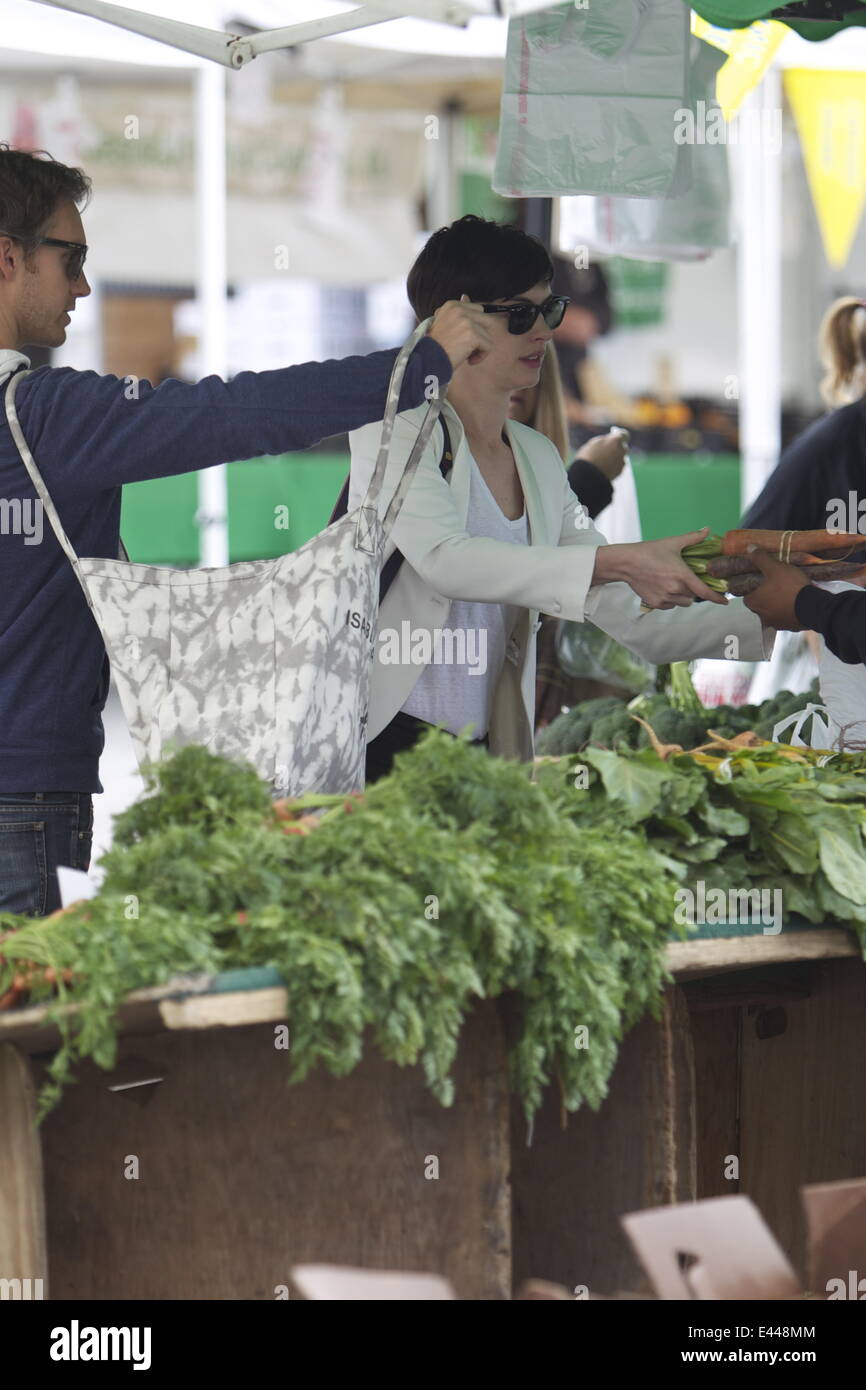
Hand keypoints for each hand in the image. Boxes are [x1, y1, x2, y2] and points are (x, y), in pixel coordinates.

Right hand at [427, 295, 492, 370]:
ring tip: (466, 356)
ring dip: (479, 349)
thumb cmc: (435, 346)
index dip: (476, 326)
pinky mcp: (473, 335)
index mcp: (452, 305)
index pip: (477, 309)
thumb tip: (466, 296)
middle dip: (480, 336)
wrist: (427, 360)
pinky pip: (488, 346)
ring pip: (487, 336)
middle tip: (468, 347)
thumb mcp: (444, 322)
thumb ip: (457, 310)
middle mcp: (460, 310)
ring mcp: (467, 322)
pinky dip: (481, 356)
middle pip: (486, 321)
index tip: (466, 337)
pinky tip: (469, 361)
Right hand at [575, 428, 628, 480]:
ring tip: (601, 463)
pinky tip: (603, 470)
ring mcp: (622, 461)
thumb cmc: (587, 458)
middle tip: (607, 451)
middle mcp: (622, 450)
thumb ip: (604, 441)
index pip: (624, 434)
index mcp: (615, 440)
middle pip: (622, 447)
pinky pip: (618, 467)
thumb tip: (609, 441)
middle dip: (616, 448)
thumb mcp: (594, 444)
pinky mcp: (620, 472)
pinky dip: (613, 468)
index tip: (617, 436)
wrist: (587, 477)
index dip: (620, 435)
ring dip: (614, 459)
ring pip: (620, 458)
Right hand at [593, 527, 727, 608]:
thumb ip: (693, 538)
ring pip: (683, 602)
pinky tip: (664, 588)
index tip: (725, 601)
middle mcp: (675, 589)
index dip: (717, 598)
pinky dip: (671, 600)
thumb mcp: (672, 543)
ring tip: (674, 584)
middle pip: (694, 597)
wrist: (626, 563)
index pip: (704, 591)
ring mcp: (665, 598)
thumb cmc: (649, 551)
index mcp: (682, 575)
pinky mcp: (656, 603)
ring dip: (683, 596)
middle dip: (693, 590)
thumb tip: (707, 530)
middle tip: (686, 580)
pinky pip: (670, 605)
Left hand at [742, 546, 807, 630]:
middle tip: (778, 586)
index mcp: (753, 603)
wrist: (813, 606)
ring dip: (779, 605)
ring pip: (774, 612)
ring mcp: (776, 624)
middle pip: (761, 604)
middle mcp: (762, 616)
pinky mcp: (791, 628)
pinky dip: (790, 611)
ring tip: (790, 594)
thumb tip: (749, 548)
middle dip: (767, 596)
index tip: (764, 581)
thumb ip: (760, 558)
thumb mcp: (775, 567)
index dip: (755, 587)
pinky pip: (787, 618)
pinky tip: (798, 603)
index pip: (748, 595)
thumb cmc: (789, 586)